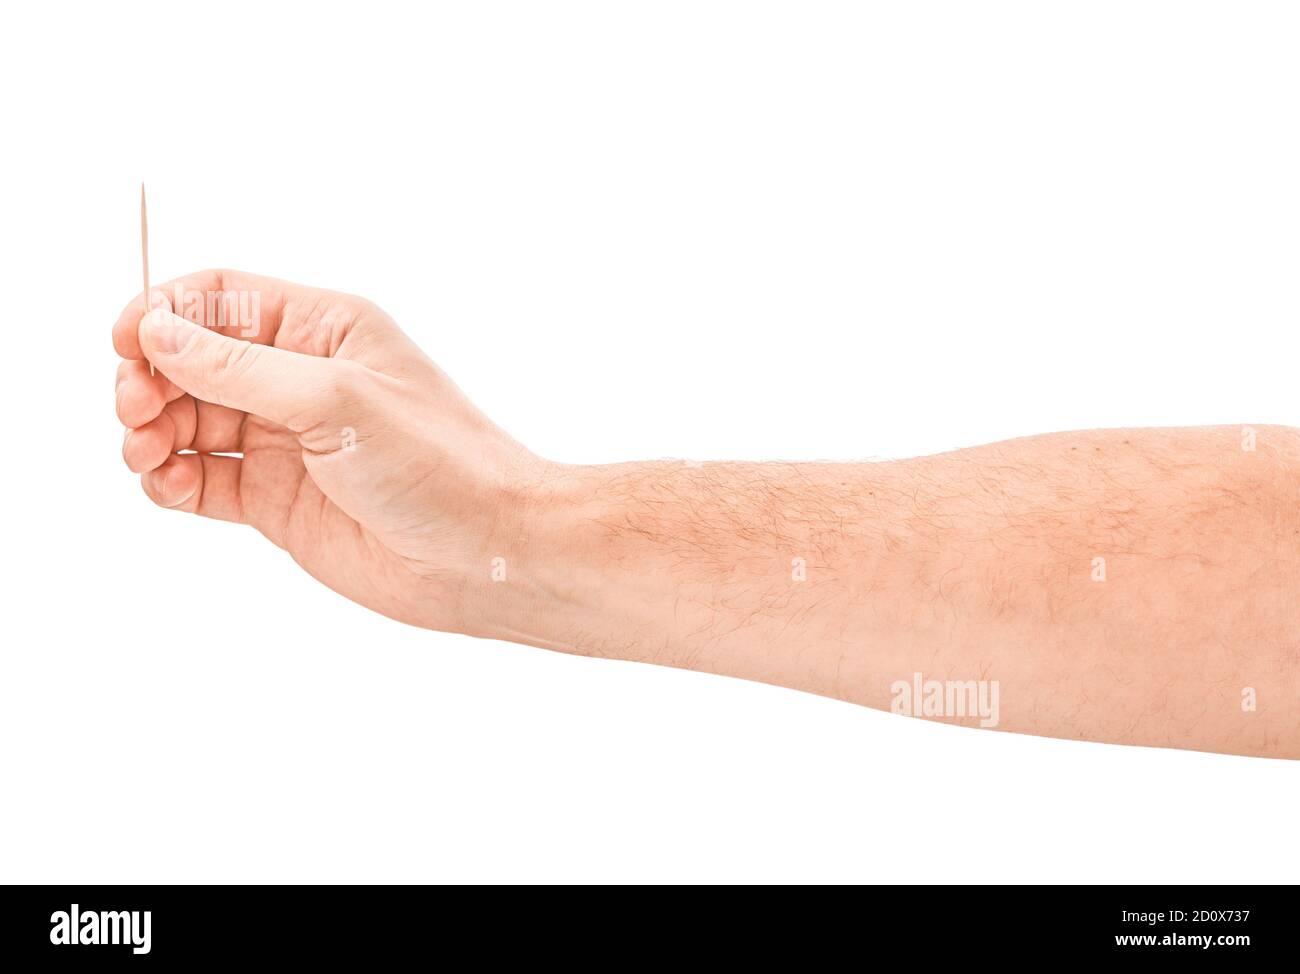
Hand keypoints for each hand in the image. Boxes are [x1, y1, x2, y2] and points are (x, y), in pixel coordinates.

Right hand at [113, 270, 545, 631]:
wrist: (484, 554)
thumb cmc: (437, 464)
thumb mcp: (336, 399)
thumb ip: (239, 367)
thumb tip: (156, 331)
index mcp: (324, 330)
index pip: (221, 299)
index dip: (163, 313)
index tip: (125, 343)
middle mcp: (300, 379)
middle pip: (191, 359)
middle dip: (150, 378)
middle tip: (136, 410)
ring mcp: (286, 441)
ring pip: (188, 420)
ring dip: (151, 431)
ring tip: (147, 453)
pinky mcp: (276, 500)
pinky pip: (202, 479)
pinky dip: (171, 481)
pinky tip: (169, 486)